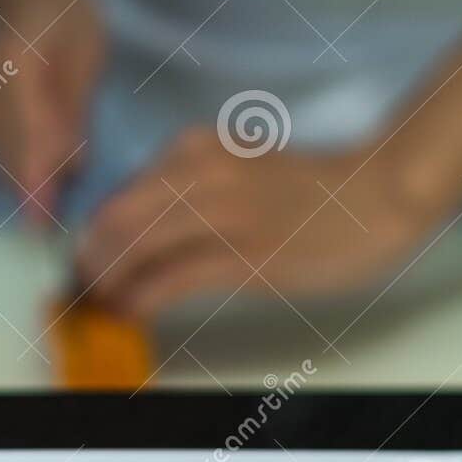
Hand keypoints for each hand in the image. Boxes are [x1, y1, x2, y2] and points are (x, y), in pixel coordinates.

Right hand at [0, 0, 104, 226]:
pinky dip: (21, 169)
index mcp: (14, 62)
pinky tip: (47, 179)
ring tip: (64, 198)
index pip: (25, 139)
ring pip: (0, 160)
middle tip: (66, 223)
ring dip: (31, 183)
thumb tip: (68, 170)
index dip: (36, 188)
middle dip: (38, 193)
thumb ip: (73, 113)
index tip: (43, 229)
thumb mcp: (86, 55)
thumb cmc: (65, 13)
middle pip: (7, 157)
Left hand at [74, 129, 446, 318]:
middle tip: (85, 292)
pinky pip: (166, 281)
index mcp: (192, 147)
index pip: (119, 194)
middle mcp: (197, 171)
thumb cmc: (310, 191)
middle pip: (112, 222)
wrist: (375, 197)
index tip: (86, 263)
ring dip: (107, 286)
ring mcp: (219, 213)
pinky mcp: (240, 256)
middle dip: (88, 263)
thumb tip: (136, 231)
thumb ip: (187, 188)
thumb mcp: (235, 169)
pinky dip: (137, 301)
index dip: (93, 235)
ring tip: (104, 308)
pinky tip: (130, 315)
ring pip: (130, 251)